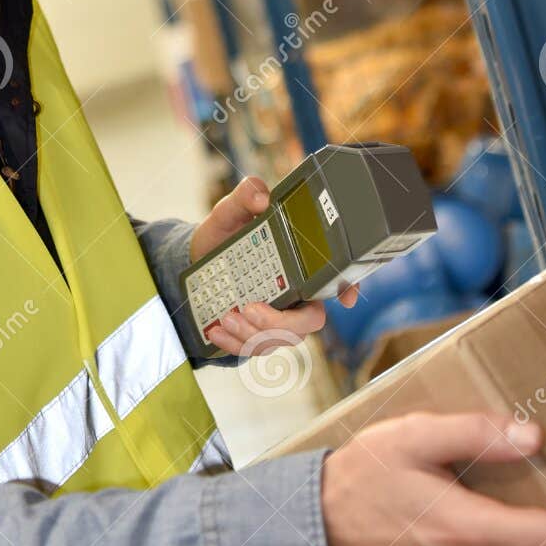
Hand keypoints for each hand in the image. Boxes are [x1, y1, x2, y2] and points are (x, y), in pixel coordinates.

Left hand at [190, 175, 358, 356]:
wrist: (196, 260)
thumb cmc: (224, 235)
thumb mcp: (230, 211)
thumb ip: (245, 196)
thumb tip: (261, 198)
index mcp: (300, 263)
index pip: (335, 278)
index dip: (348, 288)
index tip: (345, 299)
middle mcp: (296, 295)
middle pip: (309, 321)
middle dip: (282, 323)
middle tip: (251, 308)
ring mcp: (279, 319)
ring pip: (281, 340)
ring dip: (253, 334)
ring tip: (226, 317)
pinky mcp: (258, 335)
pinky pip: (255, 350)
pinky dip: (236, 344)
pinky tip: (216, 330)